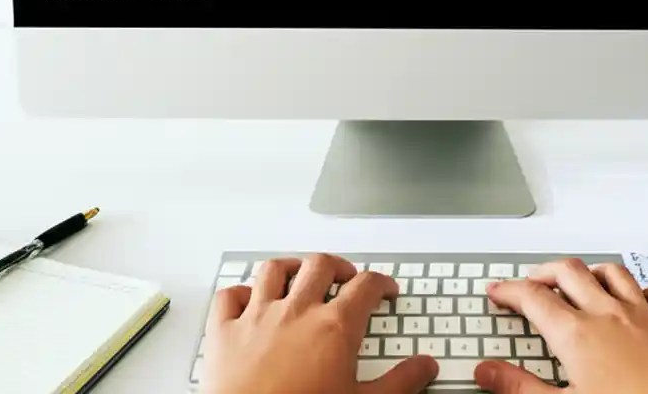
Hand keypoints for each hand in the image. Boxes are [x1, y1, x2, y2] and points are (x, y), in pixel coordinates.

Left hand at [204, 254, 437, 393]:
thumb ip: (399, 383)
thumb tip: (424, 367)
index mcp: (334, 328)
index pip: (366, 286)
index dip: (381, 283)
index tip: (384, 290)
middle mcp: (296, 312)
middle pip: (321, 265)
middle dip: (339, 266)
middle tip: (347, 277)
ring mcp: (256, 318)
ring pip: (274, 270)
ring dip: (291, 267)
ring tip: (301, 273)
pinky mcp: (223, 332)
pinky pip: (229, 296)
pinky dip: (240, 292)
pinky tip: (248, 298)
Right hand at [476, 259, 647, 393]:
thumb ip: (521, 387)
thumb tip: (488, 372)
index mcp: (577, 335)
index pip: (533, 298)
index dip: (510, 291)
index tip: (499, 292)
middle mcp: (609, 315)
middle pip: (569, 272)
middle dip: (545, 272)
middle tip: (531, 282)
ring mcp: (645, 316)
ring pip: (612, 273)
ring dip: (589, 272)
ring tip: (577, 280)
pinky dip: (641, 289)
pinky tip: (636, 298)